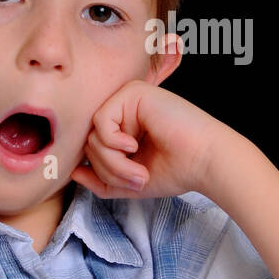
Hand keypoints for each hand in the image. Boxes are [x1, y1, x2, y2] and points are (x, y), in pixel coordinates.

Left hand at [69, 78, 228, 199]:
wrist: (205, 161)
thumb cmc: (176, 170)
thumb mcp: (130, 182)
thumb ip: (101, 179)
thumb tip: (73, 172)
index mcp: (124, 128)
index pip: (92, 149)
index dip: (103, 172)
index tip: (128, 186)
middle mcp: (124, 111)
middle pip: (89, 143)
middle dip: (108, 169)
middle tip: (136, 180)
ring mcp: (127, 100)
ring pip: (93, 135)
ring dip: (113, 162)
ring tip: (139, 171)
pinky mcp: (133, 92)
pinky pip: (101, 120)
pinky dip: (113, 141)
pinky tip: (135, 145)